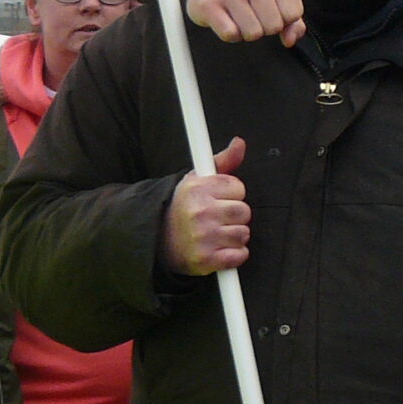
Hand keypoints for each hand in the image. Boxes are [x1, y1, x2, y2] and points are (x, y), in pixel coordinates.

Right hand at [163, 136, 249, 274]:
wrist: (158, 241)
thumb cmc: (183, 208)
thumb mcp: (197, 180)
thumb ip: (223, 162)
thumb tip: (239, 143)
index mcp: (197, 189)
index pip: (239, 188)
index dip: (231, 195)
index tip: (218, 200)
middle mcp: (200, 212)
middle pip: (244, 211)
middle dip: (235, 216)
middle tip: (217, 219)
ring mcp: (203, 237)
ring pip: (244, 234)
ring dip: (235, 236)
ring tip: (216, 234)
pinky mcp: (206, 260)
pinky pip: (240, 255)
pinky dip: (235, 255)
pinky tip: (220, 249)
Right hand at [187, 0, 307, 45]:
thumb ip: (293, 21)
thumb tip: (289, 40)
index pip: (293, 14)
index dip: (283, 20)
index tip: (270, 11)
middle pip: (274, 26)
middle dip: (265, 28)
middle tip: (253, 15)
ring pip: (253, 33)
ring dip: (247, 32)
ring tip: (239, 17)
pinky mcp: (208, 4)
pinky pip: (230, 35)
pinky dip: (230, 35)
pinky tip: (226, 21)